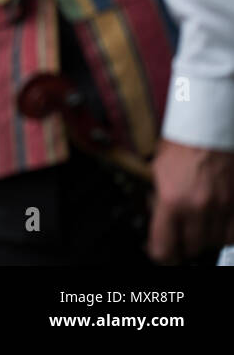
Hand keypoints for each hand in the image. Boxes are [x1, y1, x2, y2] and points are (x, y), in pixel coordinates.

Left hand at [147, 140, 233, 262]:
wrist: (207, 130)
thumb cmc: (181, 146)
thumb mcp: (157, 172)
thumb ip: (157, 199)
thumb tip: (157, 218)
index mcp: (171, 201)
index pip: (164, 246)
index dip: (160, 253)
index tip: (159, 251)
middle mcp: (197, 208)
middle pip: (192, 248)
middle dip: (183, 245)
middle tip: (179, 238)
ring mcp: (221, 207)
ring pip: (215, 242)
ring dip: (205, 239)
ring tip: (198, 227)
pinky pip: (232, 233)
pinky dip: (225, 233)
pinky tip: (216, 224)